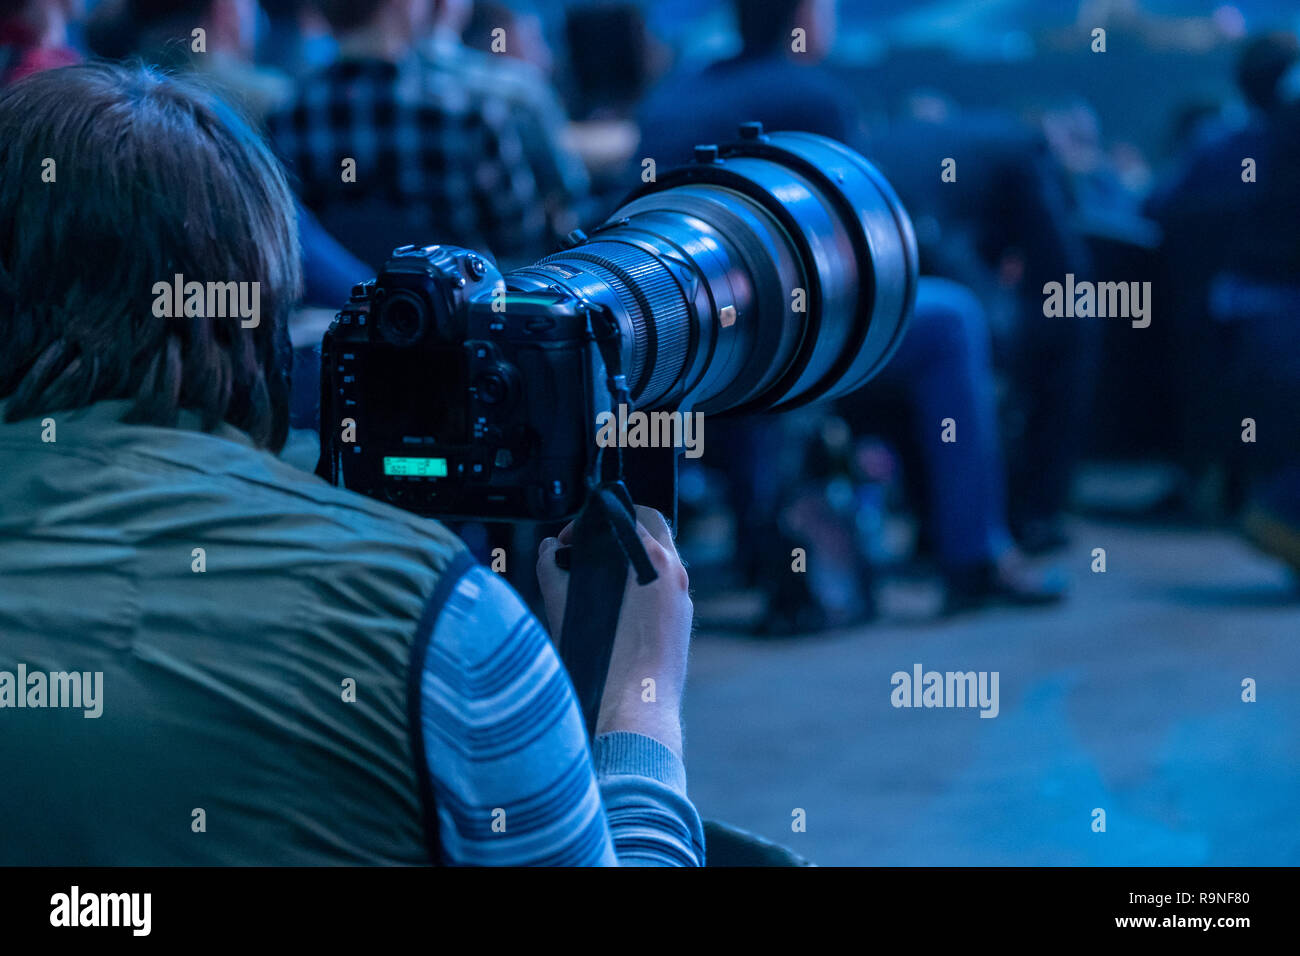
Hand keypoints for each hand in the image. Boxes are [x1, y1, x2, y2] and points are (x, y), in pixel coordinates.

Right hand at [536, 506, 692, 754]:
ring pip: (659, 560)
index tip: (568, 541)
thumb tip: (549, 549)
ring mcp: (683, 598)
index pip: (627, 513)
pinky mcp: (682, 621)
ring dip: (630, 559)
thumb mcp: (563, 605)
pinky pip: (663, 589)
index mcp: (652, 558)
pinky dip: (642, 585)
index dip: (590, 521)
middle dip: (619, 531)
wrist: (633, 711)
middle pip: (651, 528)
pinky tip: (614, 608)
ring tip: (596, 579)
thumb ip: (551, 567)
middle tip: (587, 549)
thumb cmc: (601, 661)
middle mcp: (674, 573)